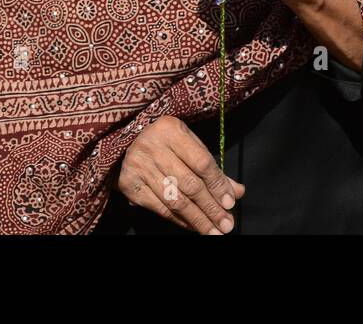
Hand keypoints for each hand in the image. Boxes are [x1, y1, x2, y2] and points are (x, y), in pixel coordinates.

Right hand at [115, 115, 243, 233]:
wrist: (125, 139)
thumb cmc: (165, 142)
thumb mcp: (189, 144)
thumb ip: (212, 168)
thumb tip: (237, 192)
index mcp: (170, 130)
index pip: (201, 162)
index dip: (217, 185)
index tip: (230, 203)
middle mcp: (152, 147)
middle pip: (189, 184)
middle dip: (210, 208)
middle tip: (226, 226)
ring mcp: (138, 167)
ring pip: (174, 200)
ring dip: (197, 219)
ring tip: (213, 232)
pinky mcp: (129, 185)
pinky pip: (159, 208)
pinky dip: (179, 220)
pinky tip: (193, 226)